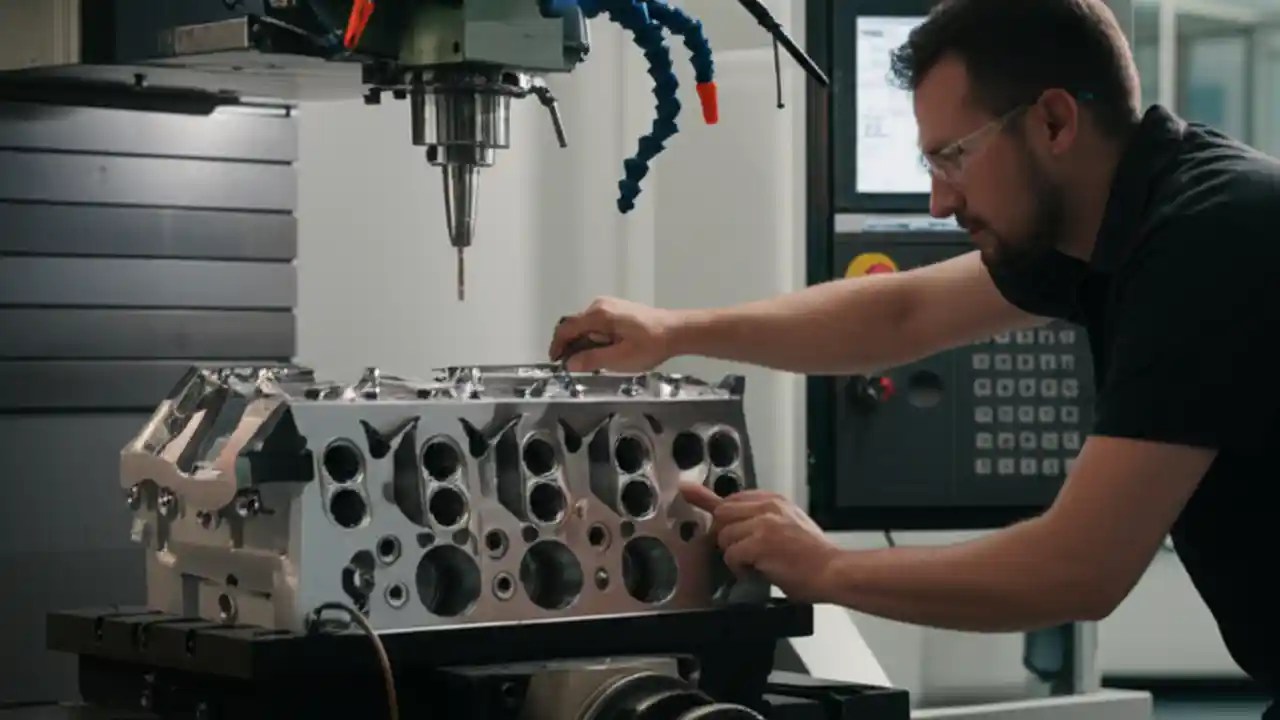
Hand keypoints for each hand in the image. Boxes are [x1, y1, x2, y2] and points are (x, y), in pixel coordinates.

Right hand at [548, 297, 681, 372]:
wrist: (676, 331)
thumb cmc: (650, 345)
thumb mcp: (619, 358)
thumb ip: (592, 360)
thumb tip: (570, 364)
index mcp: (598, 315)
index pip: (566, 328)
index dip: (557, 345)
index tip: (556, 362)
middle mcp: (600, 305)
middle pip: (575, 325)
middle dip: (571, 346)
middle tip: (576, 366)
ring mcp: (610, 305)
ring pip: (586, 325)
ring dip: (584, 343)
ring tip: (594, 362)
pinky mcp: (618, 310)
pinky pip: (597, 323)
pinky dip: (594, 337)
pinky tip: (605, 351)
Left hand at [681, 483, 842, 602]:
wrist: (833, 571)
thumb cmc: (813, 554)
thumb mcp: (788, 524)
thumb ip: (761, 517)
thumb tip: (733, 513)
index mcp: (774, 500)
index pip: (733, 497)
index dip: (719, 509)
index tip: (697, 500)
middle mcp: (767, 507)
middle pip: (722, 513)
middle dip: (725, 534)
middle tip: (740, 551)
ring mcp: (763, 524)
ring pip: (724, 536)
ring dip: (734, 554)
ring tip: (755, 565)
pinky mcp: (759, 544)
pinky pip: (731, 555)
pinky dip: (739, 568)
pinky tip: (755, 572)